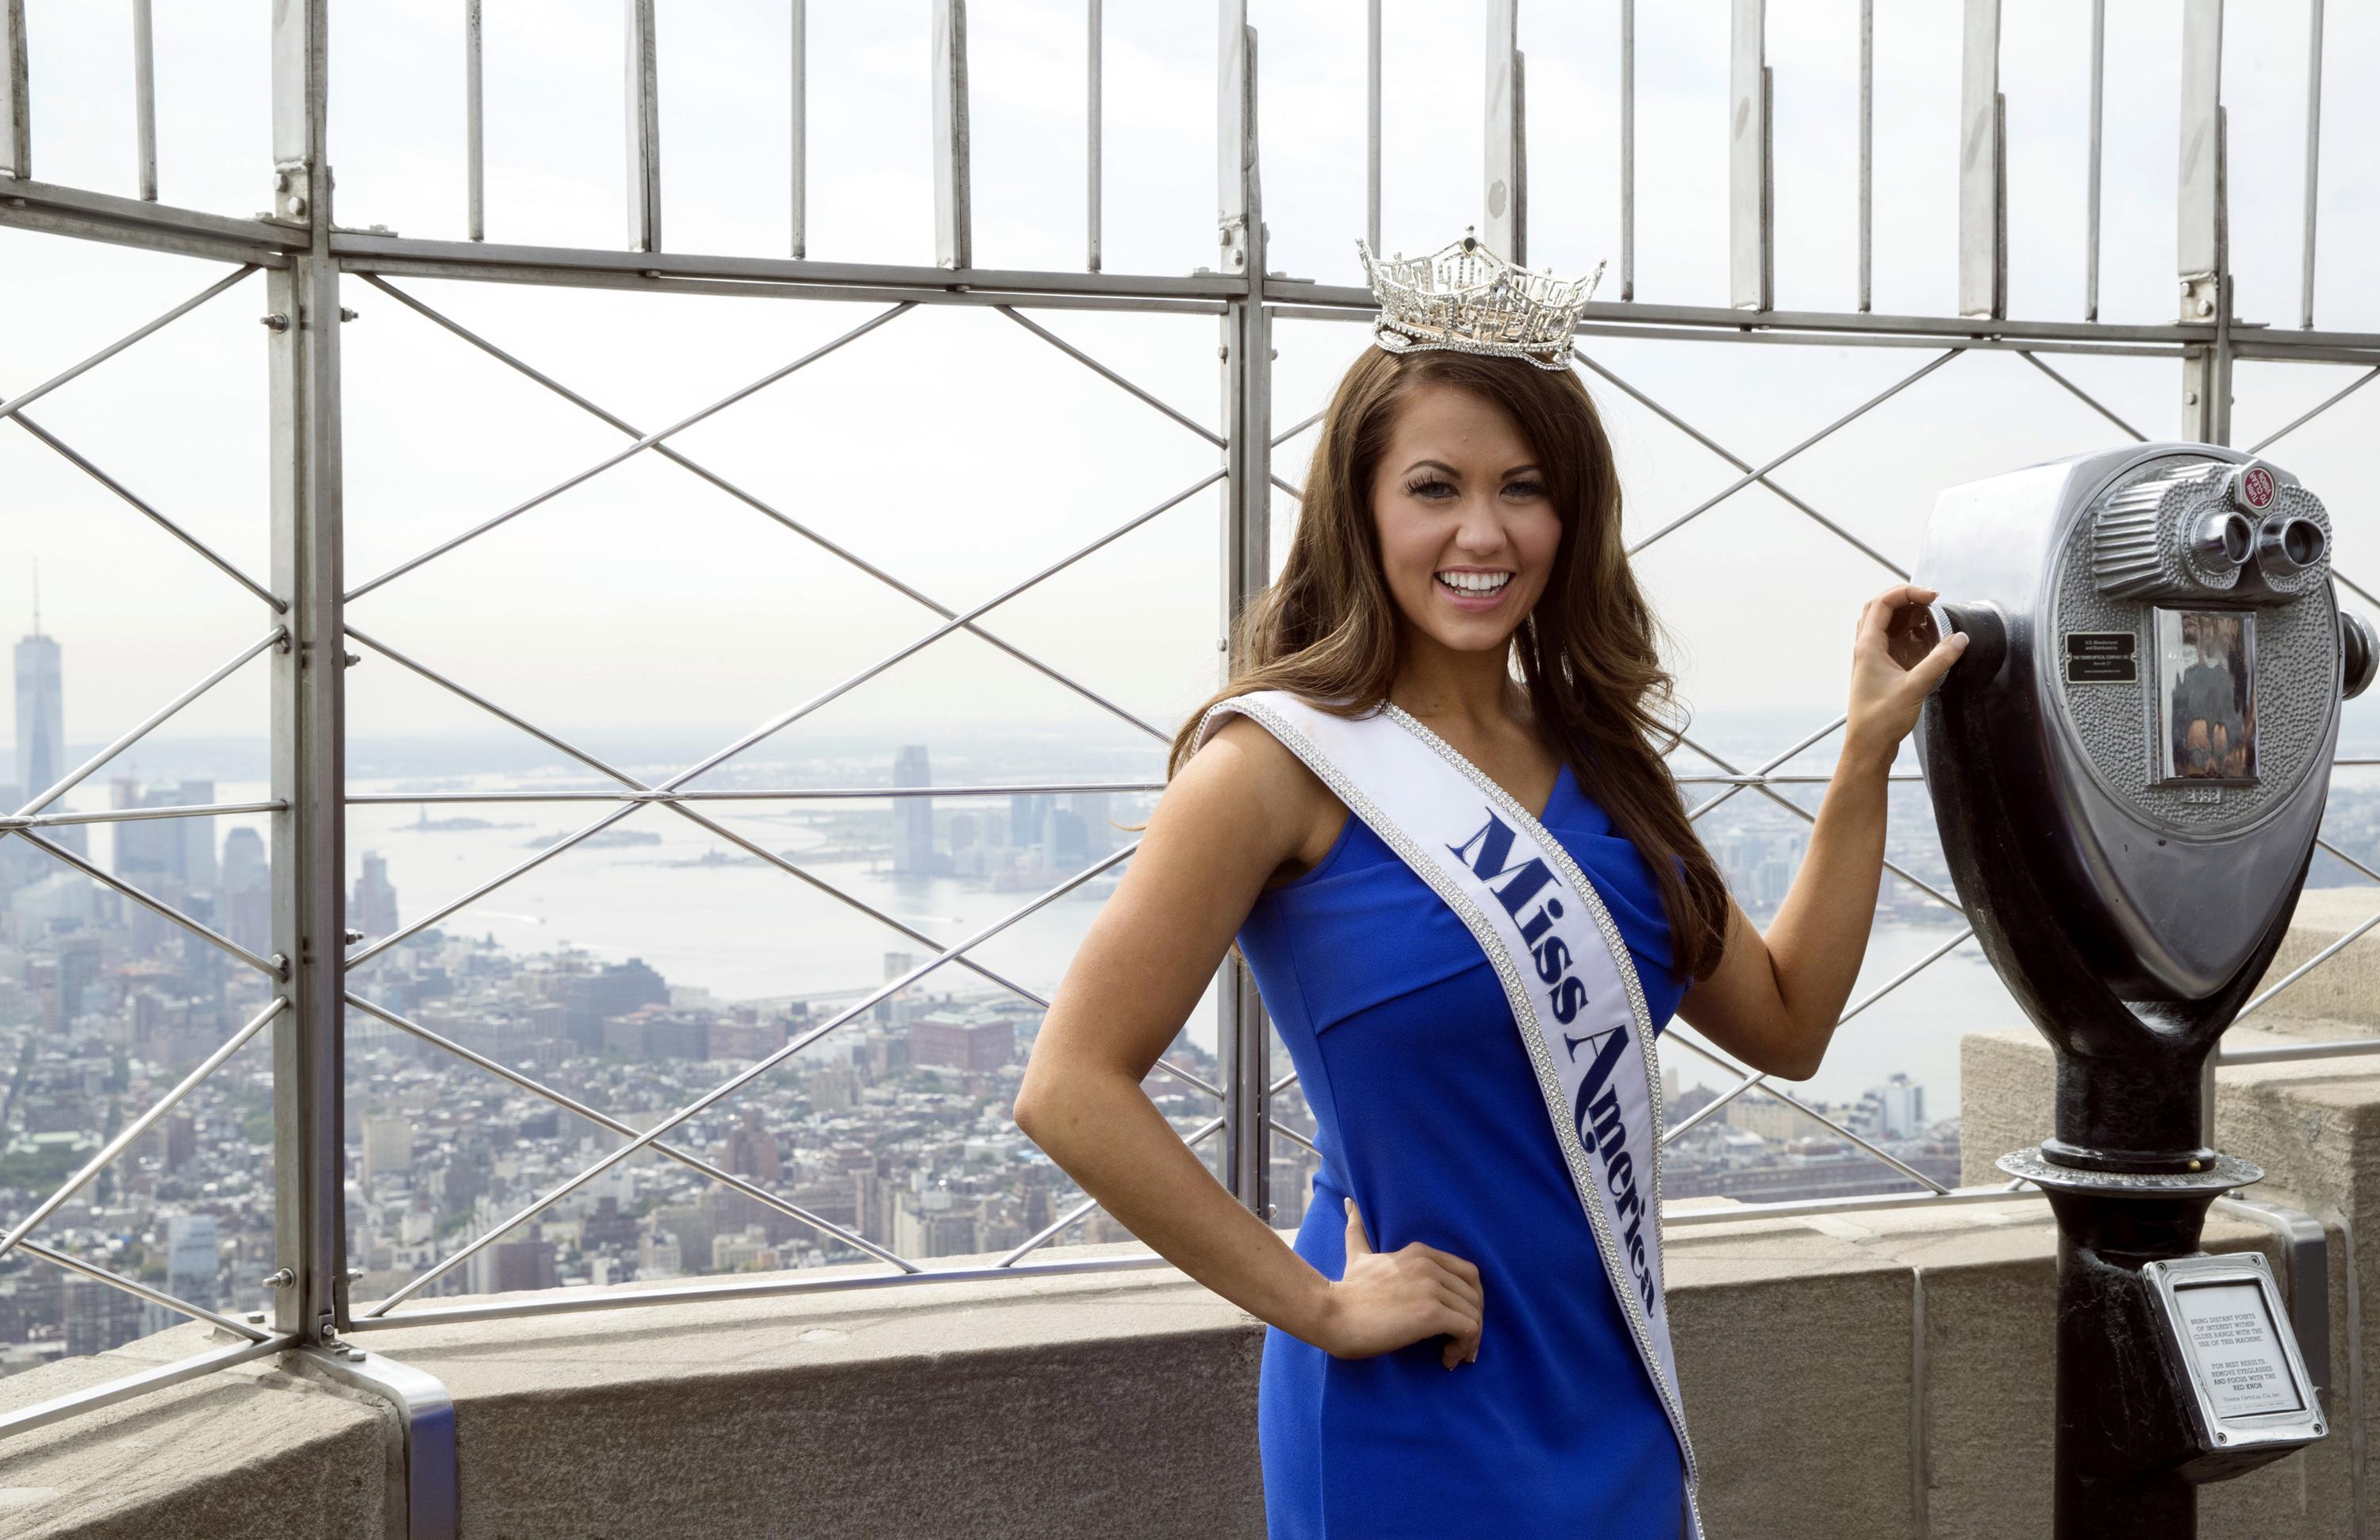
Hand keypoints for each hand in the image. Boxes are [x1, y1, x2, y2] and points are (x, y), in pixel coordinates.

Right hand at [1315, 1197, 1483, 1369]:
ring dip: (1469, 1340)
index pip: (1469, 1274)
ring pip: (1474, 1314)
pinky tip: (1446, 1359)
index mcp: (1421, 1252)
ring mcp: (1431, 1288)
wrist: (1331, 1314)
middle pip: (1475, 1295)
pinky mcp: (1430, 1313)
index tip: (1455, 1323)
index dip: (1469, 1301)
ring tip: (1452, 1355)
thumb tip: (1350, 1202)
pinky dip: (1464, 1347)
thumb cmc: (1346, 1291)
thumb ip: (1358, 1229)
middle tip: (1459, 1344)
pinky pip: (1468, 1329)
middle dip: (1473, 1321)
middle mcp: (1430, 1265)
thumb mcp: (1357, 1254)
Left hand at [1844, 583, 1967, 768]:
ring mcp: (1871, 658)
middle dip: (1905, 598)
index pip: (1883, 603)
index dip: (1907, 592)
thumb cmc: (1881, 721)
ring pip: (1884, 623)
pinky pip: (1891, 640)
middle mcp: (1865, 648)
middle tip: (1931, 601)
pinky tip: (1924, 639)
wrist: (1868, 746)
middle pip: (1880, 607)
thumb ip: (1938, 661)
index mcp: (1867, 646)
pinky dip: (1907, 633)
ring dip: (1905, 615)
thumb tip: (1959, 639)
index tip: (1933, 597)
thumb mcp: (1915, 687)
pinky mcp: (1879, 669)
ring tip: (1930, 617)